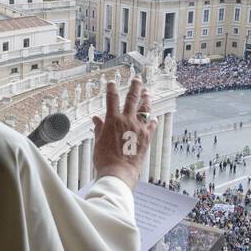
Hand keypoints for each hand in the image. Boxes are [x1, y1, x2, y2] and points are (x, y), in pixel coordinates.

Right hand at [92, 77, 156, 191]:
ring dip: (146, 99)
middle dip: (135, 86)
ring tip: (148, 92)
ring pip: (145, 109)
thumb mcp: (98, 142)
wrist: (119, 172)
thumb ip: (99, 128)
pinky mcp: (146, 137)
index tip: (112, 82)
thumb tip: (96, 119)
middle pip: (132, 98)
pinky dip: (153, 121)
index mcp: (113, 120)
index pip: (112, 99)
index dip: (112, 88)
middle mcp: (127, 120)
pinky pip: (152, 125)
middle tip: (137, 78)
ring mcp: (138, 128)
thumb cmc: (105, 159)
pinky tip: (154, 118)